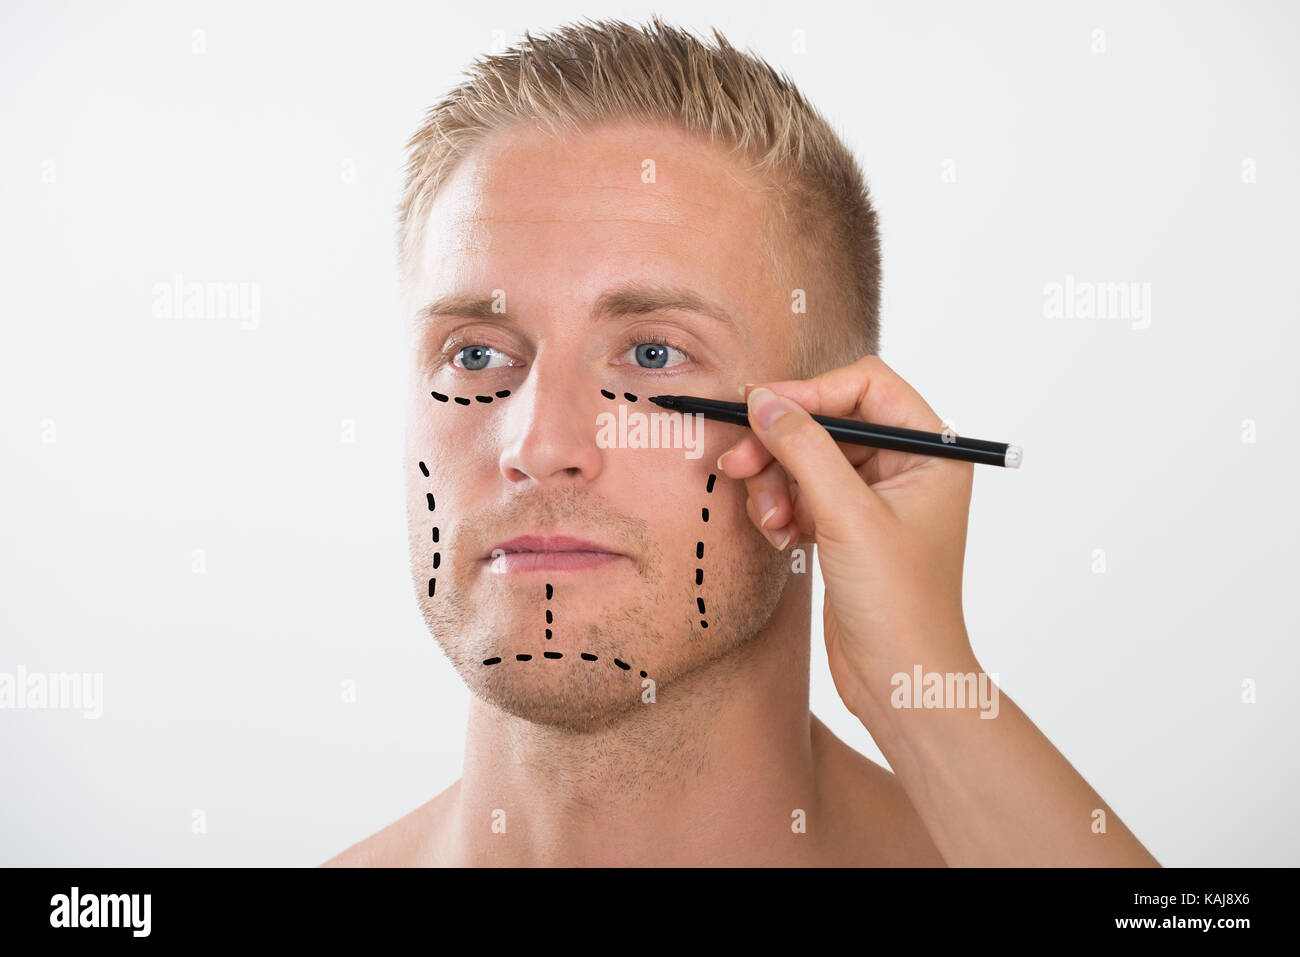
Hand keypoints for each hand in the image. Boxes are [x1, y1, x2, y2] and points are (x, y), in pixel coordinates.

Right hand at [717, 355, 976, 719]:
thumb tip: (765, 401)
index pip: (866, 386)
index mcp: (931, 452)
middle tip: (738, 464)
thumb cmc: (900, 607)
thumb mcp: (848, 518)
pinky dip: (782, 510)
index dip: (811, 392)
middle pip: (828, 423)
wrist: (901, 683)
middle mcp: (907, 468)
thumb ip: (805, 449)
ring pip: (807, 460)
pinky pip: (801, 494)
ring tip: (770, 523)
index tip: (763, 409)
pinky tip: (780, 540)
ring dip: (776, 485)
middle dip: (781, 446)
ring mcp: (875, 500)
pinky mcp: (847, 529)